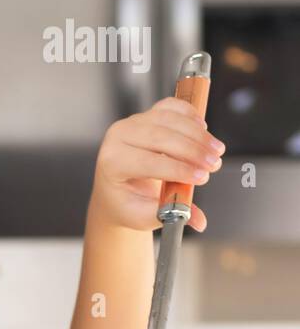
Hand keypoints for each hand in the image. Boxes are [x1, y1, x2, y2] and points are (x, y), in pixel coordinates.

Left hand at [90, 95, 224, 232]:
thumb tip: (199, 221)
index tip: (203, 177)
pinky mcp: (146, 115)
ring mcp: (132, 123)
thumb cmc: (129, 202)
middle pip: (159, 137)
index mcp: (112, 163)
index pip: (147, 162)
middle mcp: (118, 138)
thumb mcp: (144, 216)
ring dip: (197, 134)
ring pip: (168, 119)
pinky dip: (190, 114)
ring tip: (216, 152)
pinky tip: (204, 130)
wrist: (119, 188)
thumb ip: (171, 215)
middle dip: (192, 150)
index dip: (177, 169)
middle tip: (215, 165)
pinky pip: (171, 106)